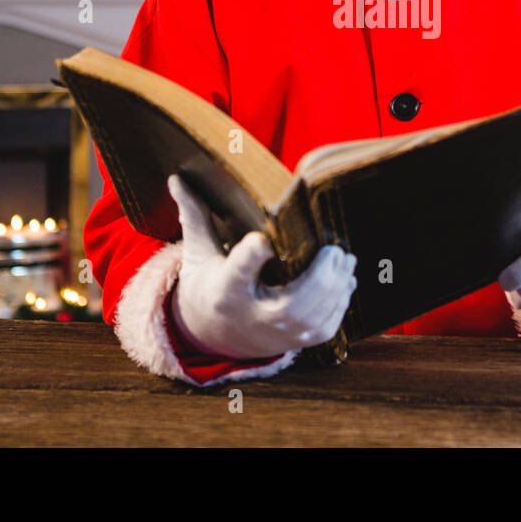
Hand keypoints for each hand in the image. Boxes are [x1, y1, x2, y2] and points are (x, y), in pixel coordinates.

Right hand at [167, 174, 356, 358]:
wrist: (214, 334)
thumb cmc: (210, 284)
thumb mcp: (197, 253)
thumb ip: (194, 216)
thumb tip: (176, 179)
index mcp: (224, 291)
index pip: (236, 273)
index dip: (250, 258)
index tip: (262, 240)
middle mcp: (251, 317)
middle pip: (288, 306)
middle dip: (317, 280)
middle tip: (334, 250)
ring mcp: (275, 334)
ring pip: (310, 319)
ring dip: (334, 289)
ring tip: (344, 259)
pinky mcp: (293, 342)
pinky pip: (322, 329)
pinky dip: (338, 304)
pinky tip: (345, 280)